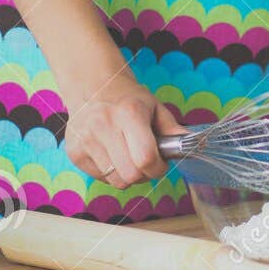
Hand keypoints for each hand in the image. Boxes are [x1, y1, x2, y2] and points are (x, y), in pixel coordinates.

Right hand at [64, 73, 181, 186]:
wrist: (93, 88)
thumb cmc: (127, 99)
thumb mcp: (154, 106)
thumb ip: (172, 129)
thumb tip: (193, 145)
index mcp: (128, 113)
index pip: (145, 158)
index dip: (158, 168)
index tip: (160, 163)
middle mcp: (103, 126)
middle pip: (131, 175)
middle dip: (144, 174)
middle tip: (145, 161)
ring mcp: (86, 141)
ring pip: (116, 181)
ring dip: (128, 175)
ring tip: (128, 157)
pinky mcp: (75, 153)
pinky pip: (101, 178)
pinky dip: (111, 172)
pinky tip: (112, 154)